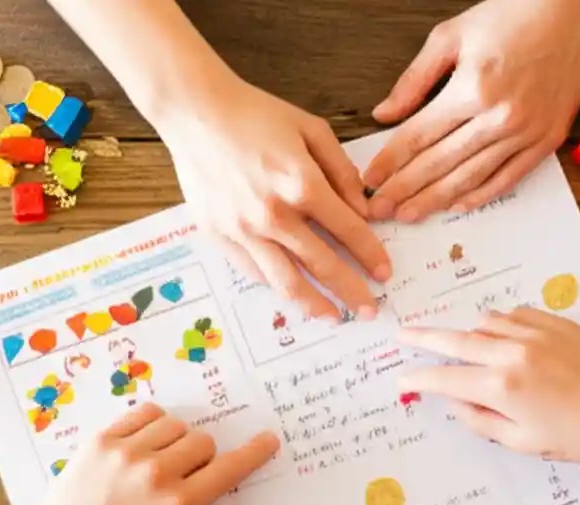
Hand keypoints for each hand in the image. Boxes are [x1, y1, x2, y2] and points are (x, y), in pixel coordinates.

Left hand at [19, 404, 277, 504]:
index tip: (268, 440)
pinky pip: (145, 414)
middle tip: (184, 480)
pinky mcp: (103, 439)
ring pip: (177, 426)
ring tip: (159, 465)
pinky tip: (144, 446)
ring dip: (178, 442)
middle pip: (204, 443)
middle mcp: (156, 473)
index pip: (228, 470)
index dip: (253, 453)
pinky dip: (154, 425)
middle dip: (203, 459)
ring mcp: (128, 452)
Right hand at [156, 76, 390, 320]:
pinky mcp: (218, 235)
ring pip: (286, 281)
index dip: (371, 255)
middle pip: (323, 265)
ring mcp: (243, 230)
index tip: (384, 273)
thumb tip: (362, 209)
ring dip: (313, 304)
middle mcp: (273, 214)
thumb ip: (341, 171)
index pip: (349, 231)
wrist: (195, 112)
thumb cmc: (254, 115)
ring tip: (332, 316)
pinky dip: (276, 285)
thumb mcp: (311, 129)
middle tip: (369, 310)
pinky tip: (292, 291)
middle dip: (351, 291)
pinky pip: (253, 272)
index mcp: (302, 184)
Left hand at [363, 0, 579, 221]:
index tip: (370, 180)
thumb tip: (384, 113)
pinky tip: (457, 205)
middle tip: (381, 210)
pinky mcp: (548, 139)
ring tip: (410, 214)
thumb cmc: (516, 14)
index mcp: (473, 88)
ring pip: (471, 177)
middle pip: (440, 164)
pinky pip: (509, 177)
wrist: (574, 11)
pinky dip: (481, 195)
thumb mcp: (452, 36)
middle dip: (405, 190)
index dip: (390, 161)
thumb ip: (414, 80)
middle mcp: (500, 116)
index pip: (419, 136)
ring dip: (436, 200)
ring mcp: (527, 132)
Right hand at [397, 308, 579, 464]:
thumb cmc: (575, 438)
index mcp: (500, 387)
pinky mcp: (557, 323)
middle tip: (402, 333)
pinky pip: (516, 314)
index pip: (444, 379)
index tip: (402, 380)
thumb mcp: (520, 441)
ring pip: (485, 322)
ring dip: (470, 334)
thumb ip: (480, 420)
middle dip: (423, 337)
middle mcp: (512, 353)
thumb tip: (455, 402)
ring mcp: (535, 333)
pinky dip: (503, 324)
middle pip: (454, 339)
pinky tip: (508, 340)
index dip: (418, 380)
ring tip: (469, 348)